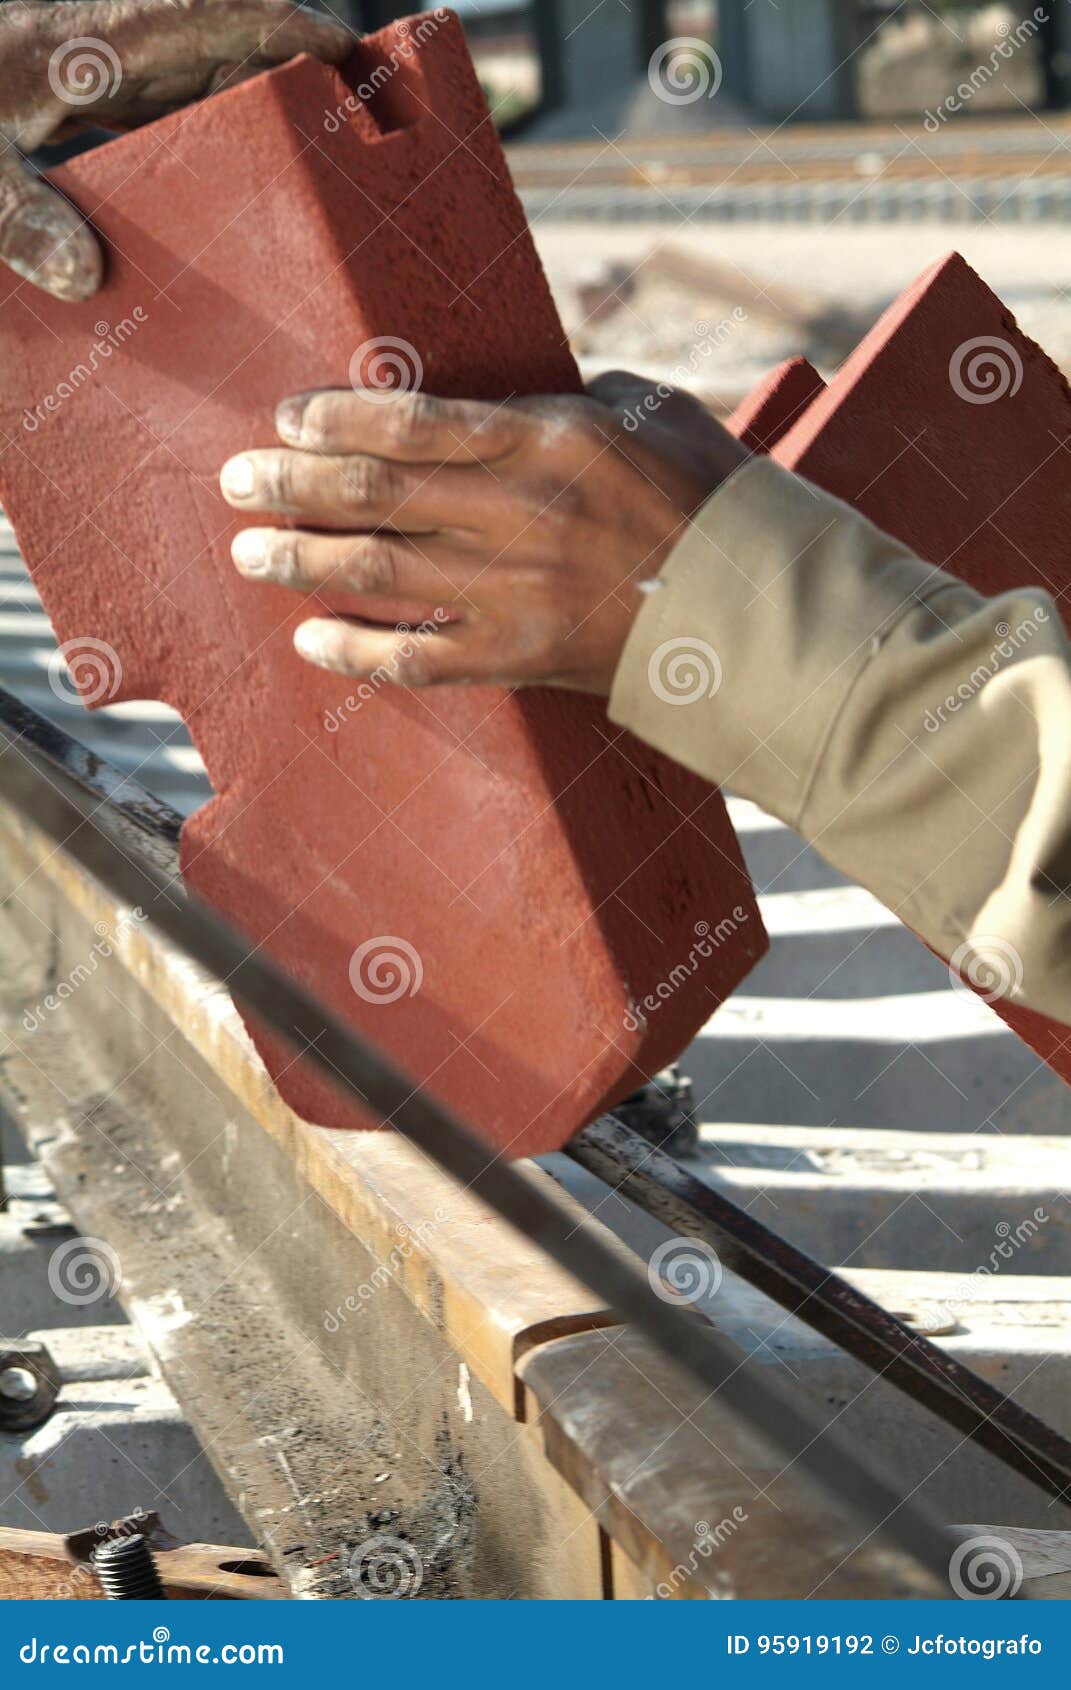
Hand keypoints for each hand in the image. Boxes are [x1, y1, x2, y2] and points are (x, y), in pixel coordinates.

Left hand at [0, 0, 350, 299]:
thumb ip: (16, 216)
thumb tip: (87, 278)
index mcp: (85, 46)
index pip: (204, 12)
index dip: (282, 24)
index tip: (347, 50)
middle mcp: (102, 48)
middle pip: (220, 44)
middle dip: (293, 71)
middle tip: (362, 124)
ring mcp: (93, 70)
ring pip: (198, 77)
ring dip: (256, 106)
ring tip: (317, 161)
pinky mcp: (81, 95)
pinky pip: (164, 107)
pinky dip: (208, 135)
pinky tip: (233, 182)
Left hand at [220, 373, 748, 696]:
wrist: (759, 612)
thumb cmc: (711, 499)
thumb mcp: (649, 413)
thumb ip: (564, 401)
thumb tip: (494, 404)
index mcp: (549, 441)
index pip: (413, 423)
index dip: (335, 421)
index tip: (286, 419)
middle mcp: (518, 515)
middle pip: (375, 496)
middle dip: (292, 487)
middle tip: (236, 484)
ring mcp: (515, 594)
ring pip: (380, 572)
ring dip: (302, 561)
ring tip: (248, 552)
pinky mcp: (521, 659)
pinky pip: (419, 659)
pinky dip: (358, 650)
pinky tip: (312, 639)